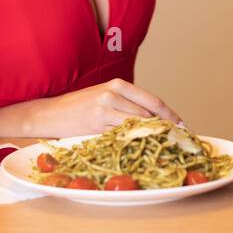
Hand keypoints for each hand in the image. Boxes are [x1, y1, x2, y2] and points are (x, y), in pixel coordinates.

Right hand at [36, 78, 183, 136]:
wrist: (49, 114)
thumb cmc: (79, 107)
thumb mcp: (104, 97)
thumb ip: (127, 105)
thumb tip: (155, 121)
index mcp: (118, 84)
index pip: (153, 101)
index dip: (170, 116)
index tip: (183, 127)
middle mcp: (113, 93)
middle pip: (149, 115)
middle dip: (163, 129)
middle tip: (175, 141)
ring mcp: (104, 109)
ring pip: (137, 125)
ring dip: (150, 137)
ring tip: (160, 146)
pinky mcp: (96, 124)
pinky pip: (121, 135)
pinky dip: (132, 142)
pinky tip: (138, 148)